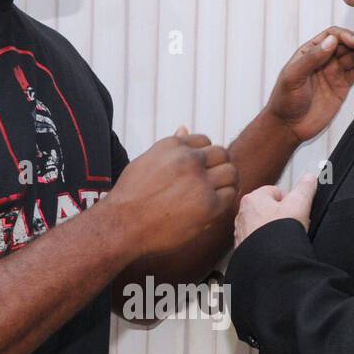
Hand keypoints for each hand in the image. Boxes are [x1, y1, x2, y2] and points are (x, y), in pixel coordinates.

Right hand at [109, 129, 237, 255]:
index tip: (198, 172)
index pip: (205, 142)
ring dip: (226, 183)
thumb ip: (170, 146)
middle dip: (219, 168)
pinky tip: (211, 208)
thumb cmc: (131, 196)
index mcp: (173, 146)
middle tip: (210, 185)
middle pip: (222, 154)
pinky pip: (230, 195)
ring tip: (214, 196)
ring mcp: (200, 181)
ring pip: (231, 173)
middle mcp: (189, 159)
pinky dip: (224, 200)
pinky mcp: (208, 204)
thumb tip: (184, 127)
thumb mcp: (146, 161)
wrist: (122, 225)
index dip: (205, 157)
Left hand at [234, 172, 317, 246]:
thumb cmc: (278, 234)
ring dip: (274, 231)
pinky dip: (268, 244)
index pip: (277, 192)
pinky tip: (276, 247)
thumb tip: (310, 178)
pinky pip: (259, 242)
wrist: (269, 263)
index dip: (291, 201)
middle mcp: (242, 215)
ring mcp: (241, 233)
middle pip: (270, 209)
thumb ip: (305, 188)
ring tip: (284, 238)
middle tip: (292, 225)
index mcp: (252, 199)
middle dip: (282, 217)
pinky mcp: (244, 248)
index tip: (297, 211)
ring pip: (264, 226)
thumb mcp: (299, 204)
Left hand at [266, 26, 353, 143]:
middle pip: (347, 44)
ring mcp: (334, 72)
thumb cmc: (284, 100)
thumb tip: (332, 40)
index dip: (346, 36)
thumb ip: (311, 58)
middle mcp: (324, 58)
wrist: (289, 126)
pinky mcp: (342, 85)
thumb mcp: (293, 77)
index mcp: (310, 51)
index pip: (332, 36)